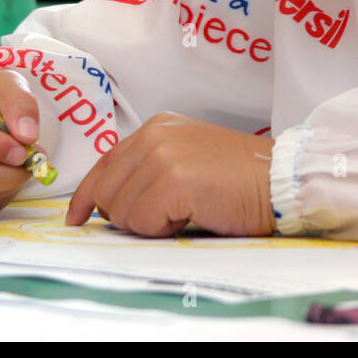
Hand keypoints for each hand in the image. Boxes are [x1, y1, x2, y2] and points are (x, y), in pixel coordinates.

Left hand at [66, 112, 275, 236]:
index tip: (78, 217)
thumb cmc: (240, 177)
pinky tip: (193, 214)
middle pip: (107, 193)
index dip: (87, 195)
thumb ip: (149, 167)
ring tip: (188, 209)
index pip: (104, 164)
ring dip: (151, 224)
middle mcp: (154, 136)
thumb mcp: (188, 157)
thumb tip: (108, 202)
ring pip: (123, 213)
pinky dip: (164, 229)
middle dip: (130, 215)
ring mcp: (161, 157)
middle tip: (172, 212)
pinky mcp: (172, 181)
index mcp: (156, 128)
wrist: (279, 179)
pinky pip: (143, 223)